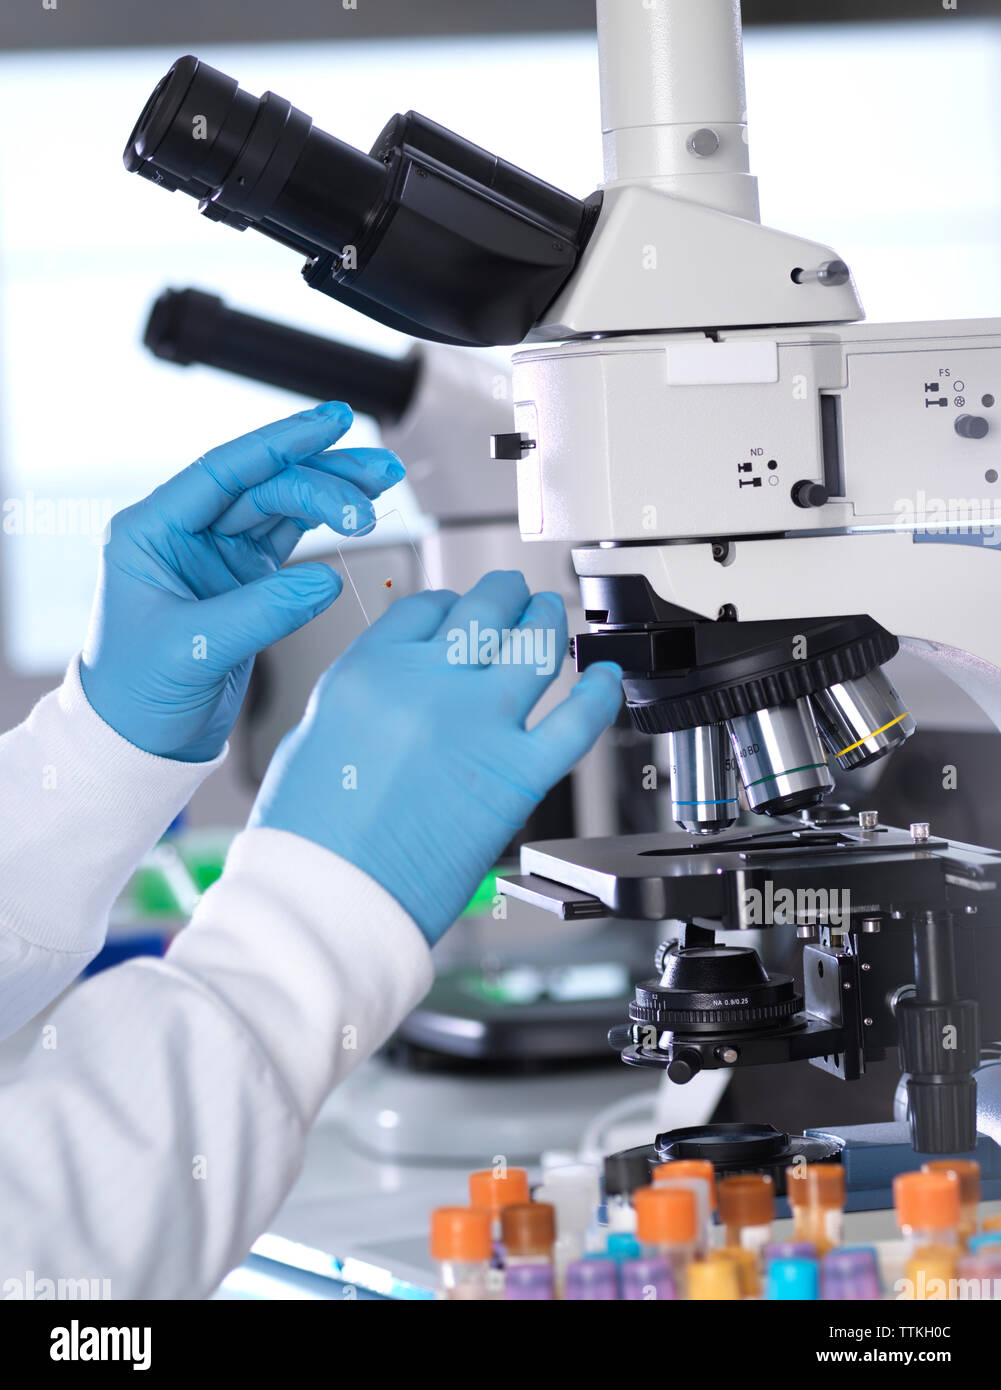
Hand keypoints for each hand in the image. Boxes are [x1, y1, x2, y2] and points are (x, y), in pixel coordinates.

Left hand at [81, 401, 404, 761]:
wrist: (137, 742)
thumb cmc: (134, 694)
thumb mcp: (193, 649)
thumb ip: (260, 612)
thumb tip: (324, 584)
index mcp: (151, 531)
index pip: (224, 469)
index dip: (280, 443)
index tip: (330, 423)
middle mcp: (184, 534)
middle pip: (263, 484)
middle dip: (323, 475)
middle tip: (375, 480)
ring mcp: (217, 557)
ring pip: (283, 506)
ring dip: (332, 492)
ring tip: (380, 483)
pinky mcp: (244, 583)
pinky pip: (291, 540)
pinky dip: (326, 527)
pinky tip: (358, 519)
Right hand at [249, 571, 622, 943]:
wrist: (330, 900)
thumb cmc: (309, 836)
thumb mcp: (315, 733)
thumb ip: (367, 695)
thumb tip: (400, 684)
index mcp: (372, 670)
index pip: (426, 606)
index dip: (448, 605)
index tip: (456, 614)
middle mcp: (430, 685)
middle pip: (484, 611)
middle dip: (503, 596)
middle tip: (512, 596)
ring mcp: (480, 726)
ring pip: (536, 646)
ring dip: (547, 623)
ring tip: (548, 618)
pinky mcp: (518, 776)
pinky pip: (576, 722)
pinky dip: (599, 696)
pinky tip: (606, 681)